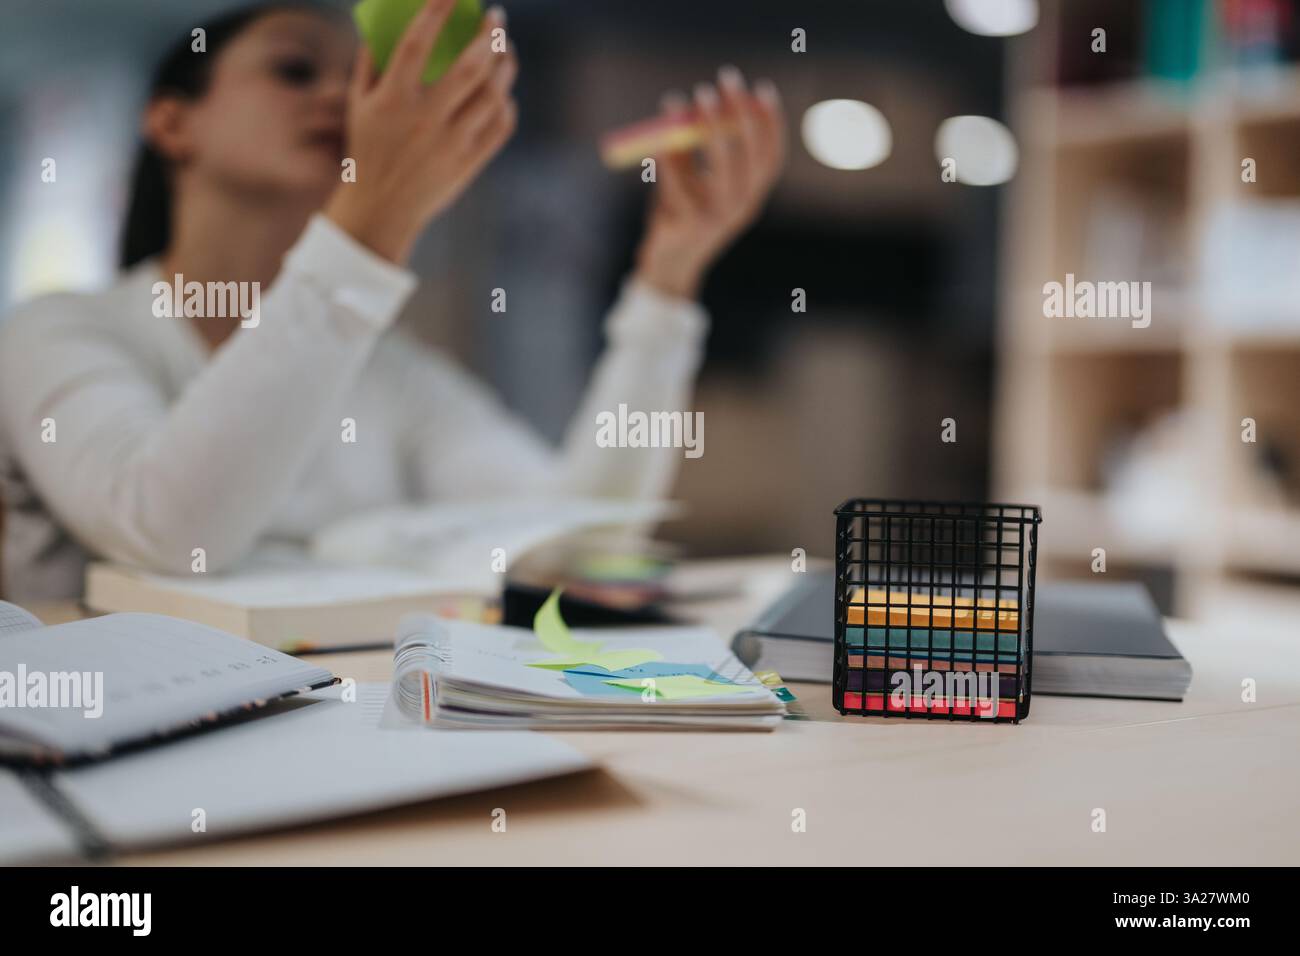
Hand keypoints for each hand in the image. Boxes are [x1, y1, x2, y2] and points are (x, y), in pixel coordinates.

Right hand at [325, 0, 517, 264]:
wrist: (382, 207)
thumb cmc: (368, 149)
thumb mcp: (358, 104)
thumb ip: (371, 62)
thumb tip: (387, 22)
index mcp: (393, 100)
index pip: (416, 44)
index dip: (435, 12)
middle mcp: (426, 119)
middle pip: (471, 68)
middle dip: (490, 36)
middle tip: (496, 17)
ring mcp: (452, 142)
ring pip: (493, 95)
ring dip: (506, 66)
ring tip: (506, 49)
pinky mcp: (470, 161)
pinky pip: (500, 126)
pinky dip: (506, 104)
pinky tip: (503, 91)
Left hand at [633, 67, 786, 300]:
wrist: (666, 266)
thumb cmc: (680, 213)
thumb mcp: (692, 178)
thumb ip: (692, 147)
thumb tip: (687, 102)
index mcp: (750, 196)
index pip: (771, 157)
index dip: (770, 124)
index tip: (762, 88)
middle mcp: (740, 207)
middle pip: (748, 157)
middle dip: (738, 114)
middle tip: (724, 79)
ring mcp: (715, 219)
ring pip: (719, 169)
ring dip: (708, 128)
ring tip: (692, 97)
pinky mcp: (686, 227)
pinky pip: (677, 185)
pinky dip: (668, 157)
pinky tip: (659, 136)